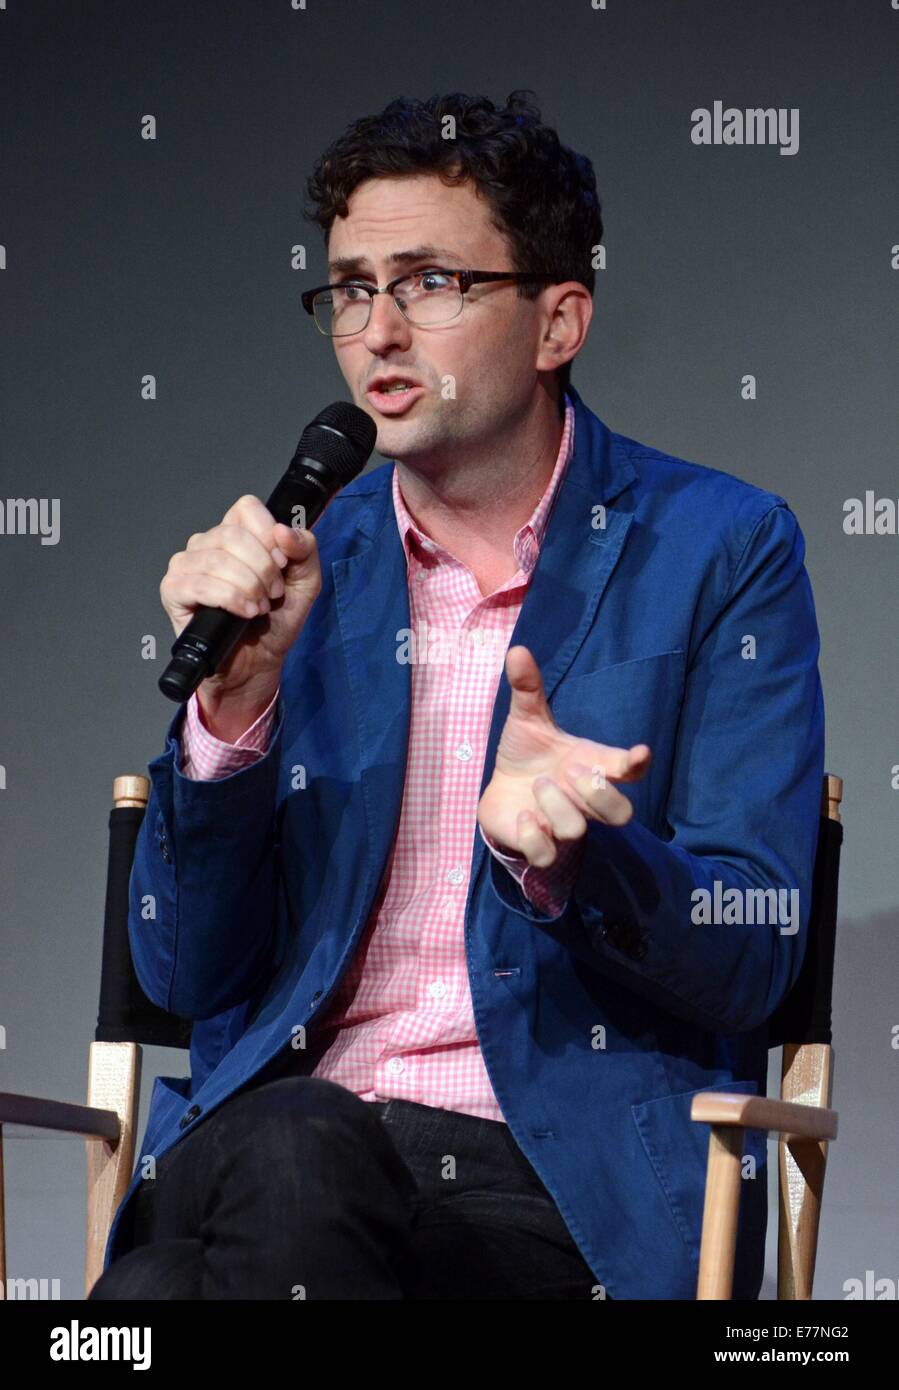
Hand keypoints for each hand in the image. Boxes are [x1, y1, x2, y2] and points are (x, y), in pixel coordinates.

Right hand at [160, 494, 321, 706]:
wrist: (258, 663)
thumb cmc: (275, 622)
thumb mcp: (305, 582)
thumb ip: (305, 550)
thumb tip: (284, 530)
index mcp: (235, 534)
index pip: (246, 508)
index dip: (268, 535)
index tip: (281, 564)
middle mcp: (206, 544)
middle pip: (234, 535)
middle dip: (263, 569)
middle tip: (272, 594)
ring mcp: (186, 566)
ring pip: (218, 559)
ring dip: (249, 587)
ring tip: (258, 608)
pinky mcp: (173, 591)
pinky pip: (200, 584)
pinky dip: (230, 598)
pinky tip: (244, 613)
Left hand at [477, 645, 651, 867]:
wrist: (500, 791)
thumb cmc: (527, 755)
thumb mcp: (526, 720)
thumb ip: (528, 689)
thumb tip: (517, 650)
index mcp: (591, 766)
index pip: (627, 770)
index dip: (636, 763)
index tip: (640, 753)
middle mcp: (584, 801)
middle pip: (622, 814)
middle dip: (599, 795)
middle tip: (572, 773)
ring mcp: (564, 826)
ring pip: (577, 830)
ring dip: (556, 806)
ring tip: (536, 786)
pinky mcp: (539, 847)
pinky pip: (547, 854)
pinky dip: (533, 835)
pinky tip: (523, 816)